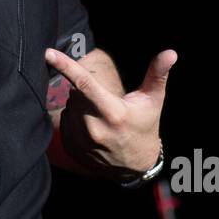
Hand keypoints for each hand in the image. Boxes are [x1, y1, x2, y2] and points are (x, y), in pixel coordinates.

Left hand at [45, 47, 177, 179]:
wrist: (134, 165)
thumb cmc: (145, 126)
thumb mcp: (153, 100)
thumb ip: (157, 74)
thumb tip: (170, 52)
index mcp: (112, 112)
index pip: (84, 83)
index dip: (65, 66)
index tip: (48, 53)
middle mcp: (93, 127)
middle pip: (76, 93)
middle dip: (86, 91)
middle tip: (105, 101)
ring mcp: (80, 140)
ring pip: (70, 106)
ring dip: (81, 105)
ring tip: (101, 117)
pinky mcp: (71, 147)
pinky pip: (65, 121)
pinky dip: (75, 119)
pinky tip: (92, 127)